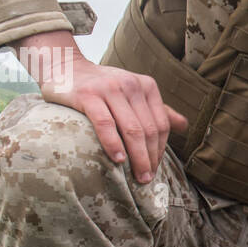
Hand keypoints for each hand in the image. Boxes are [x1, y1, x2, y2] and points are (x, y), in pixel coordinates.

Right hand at [16, 30, 188, 183]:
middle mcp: (131, 85)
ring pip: (131, 129)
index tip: (156, 170)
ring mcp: (109, 89)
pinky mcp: (87, 95)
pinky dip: (114, 144)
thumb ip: (157, 109)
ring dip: (137, 157)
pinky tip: (118, 160)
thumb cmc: (100, 86)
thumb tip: (184, 126)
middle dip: (151, 158)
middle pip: (149, 129)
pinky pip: (105, 123)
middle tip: (147, 179)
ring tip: (137, 177)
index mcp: (146, 86)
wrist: (63, 66)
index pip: (161, 125)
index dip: (161, 150)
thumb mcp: (132, 92)